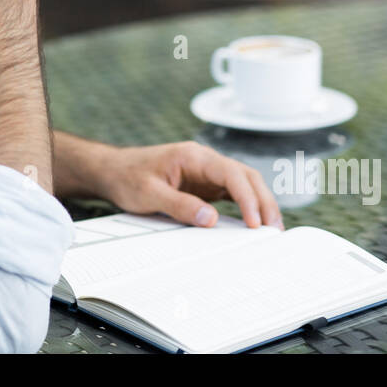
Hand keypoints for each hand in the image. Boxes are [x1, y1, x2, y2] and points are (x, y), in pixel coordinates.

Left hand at [94, 141, 282, 229]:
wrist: (113, 170)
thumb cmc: (128, 177)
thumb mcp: (148, 194)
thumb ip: (179, 205)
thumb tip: (210, 219)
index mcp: (193, 156)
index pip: (231, 173)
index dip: (247, 197)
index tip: (254, 222)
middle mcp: (204, 161)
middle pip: (245, 176)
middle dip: (263, 200)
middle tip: (273, 229)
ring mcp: (206, 172)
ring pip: (243, 183)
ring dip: (259, 203)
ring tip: (270, 229)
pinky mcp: (204, 184)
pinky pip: (231, 193)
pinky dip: (246, 206)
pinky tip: (253, 223)